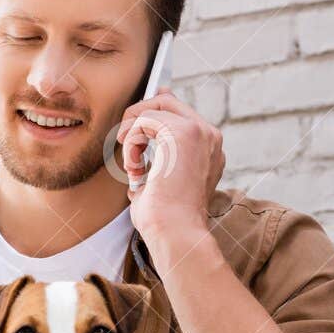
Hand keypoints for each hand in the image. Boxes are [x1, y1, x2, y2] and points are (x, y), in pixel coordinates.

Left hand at [117, 88, 223, 245]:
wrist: (175, 231)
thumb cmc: (163, 218)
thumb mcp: (157, 180)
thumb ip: (151, 155)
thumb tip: (134, 132)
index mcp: (208, 150)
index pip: (181, 112)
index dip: (153, 108)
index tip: (133, 119)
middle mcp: (210, 137)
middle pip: (168, 101)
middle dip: (138, 115)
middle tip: (123, 139)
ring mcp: (200, 132)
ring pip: (155, 109)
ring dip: (133, 135)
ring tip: (133, 164)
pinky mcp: (184, 132)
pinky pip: (145, 121)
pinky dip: (132, 144)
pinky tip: (136, 168)